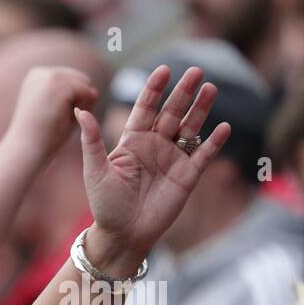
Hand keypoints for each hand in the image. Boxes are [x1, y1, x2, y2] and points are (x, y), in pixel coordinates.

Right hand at [6, 66, 98, 163]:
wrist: (25, 149)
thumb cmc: (40, 138)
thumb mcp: (57, 114)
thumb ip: (76, 100)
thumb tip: (95, 91)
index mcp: (36, 78)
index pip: (71, 81)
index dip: (73, 101)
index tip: (57, 118)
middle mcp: (40, 72)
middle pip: (80, 79)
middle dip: (79, 100)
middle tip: (64, 121)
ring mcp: (49, 75)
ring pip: (84, 84)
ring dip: (81, 105)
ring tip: (64, 120)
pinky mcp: (57, 83)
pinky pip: (86, 91)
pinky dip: (83, 107)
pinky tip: (67, 119)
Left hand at [76, 64, 230, 273]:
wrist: (122, 235)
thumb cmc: (104, 204)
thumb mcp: (94, 170)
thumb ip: (91, 140)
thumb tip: (80, 110)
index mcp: (132, 142)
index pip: (145, 109)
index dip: (154, 89)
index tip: (164, 69)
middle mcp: (155, 146)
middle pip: (172, 113)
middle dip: (183, 92)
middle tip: (196, 70)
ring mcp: (173, 160)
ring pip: (190, 128)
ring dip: (201, 109)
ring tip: (210, 88)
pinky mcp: (188, 176)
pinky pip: (203, 155)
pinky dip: (214, 142)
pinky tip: (223, 127)